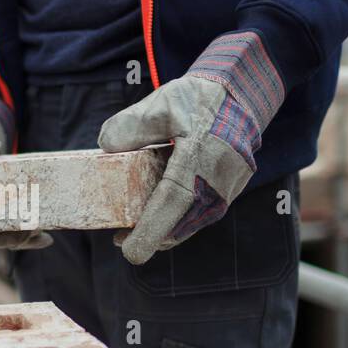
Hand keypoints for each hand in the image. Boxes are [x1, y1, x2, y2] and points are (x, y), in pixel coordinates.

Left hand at [98, 31, 282, 264]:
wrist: (242, 97)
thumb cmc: (199, 100)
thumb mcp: (162, 103)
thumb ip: (132, 124)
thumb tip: (105, 146)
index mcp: (199, 158)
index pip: (172, 203)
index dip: (149, 230)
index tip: (128, 250)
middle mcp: (216, 183)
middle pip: (178, 225)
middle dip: (148, 237)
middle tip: (118, 238)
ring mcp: (225, 192)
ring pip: (189, 225)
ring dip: (162, 232)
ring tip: (131, 230)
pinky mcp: (226, 195)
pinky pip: (198, 217)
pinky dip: (176, 222)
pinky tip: (156, 216)